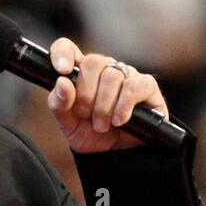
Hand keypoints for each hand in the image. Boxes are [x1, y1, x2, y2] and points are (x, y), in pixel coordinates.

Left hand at [46, 38, 168, 153]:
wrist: (117, 157)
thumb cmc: (92, 135)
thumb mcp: (68, 125)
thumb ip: (59, 104)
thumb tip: (62, 82)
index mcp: (81, 74)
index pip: (68, 48)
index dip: (63, 52)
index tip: (62, 70)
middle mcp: (104, 70)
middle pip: (92, 62)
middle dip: (86, 95)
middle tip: (86, 116)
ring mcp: (126, 76)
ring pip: (112, 76)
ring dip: (104, 106)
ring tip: (102, 126)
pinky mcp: (147, 86)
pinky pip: (134, 86)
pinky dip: (123, 105)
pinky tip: (119, 120)